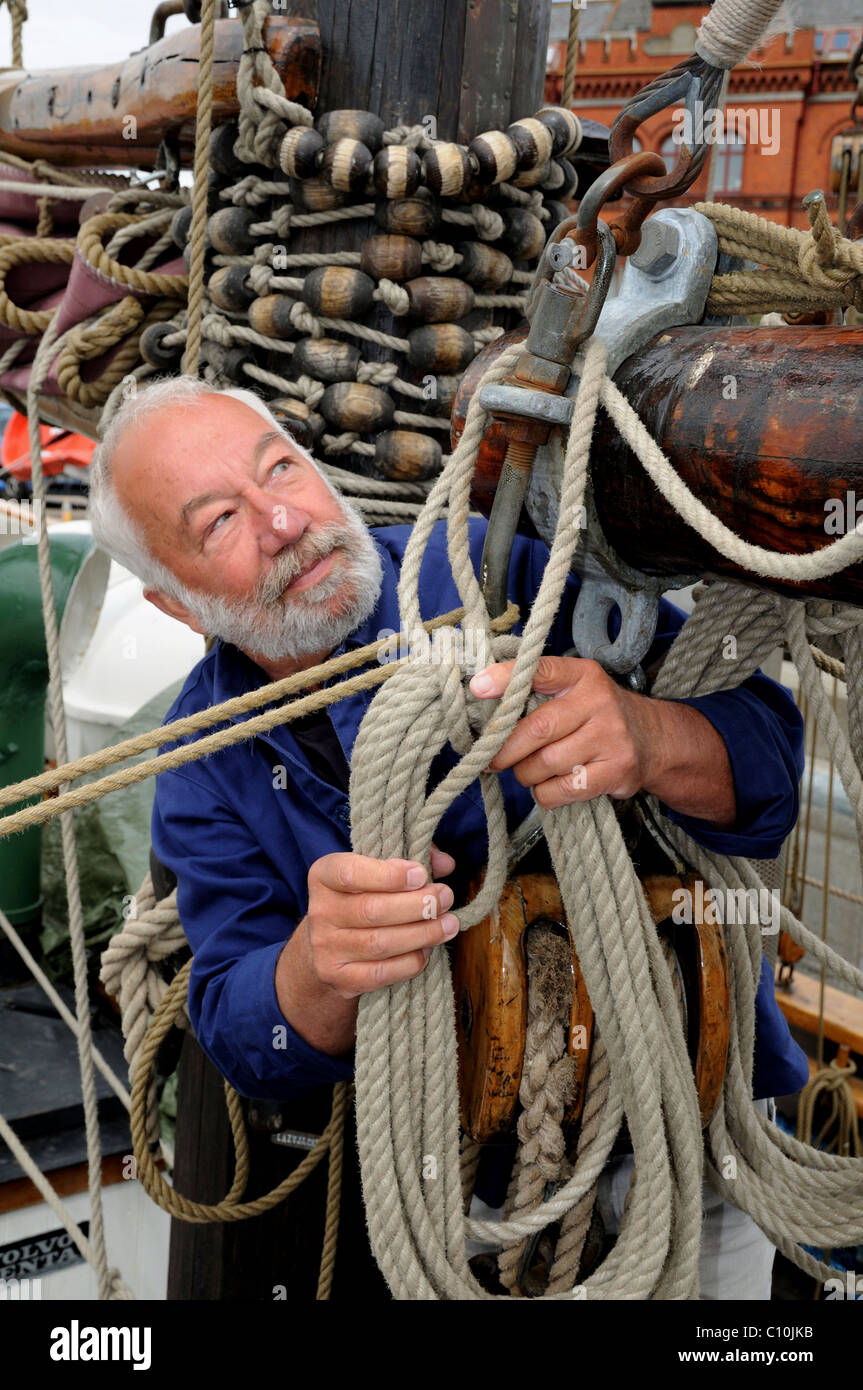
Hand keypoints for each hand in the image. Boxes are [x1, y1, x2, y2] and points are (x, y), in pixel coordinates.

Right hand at [298, 845, 458, 999]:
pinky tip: (427, 949)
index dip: (389, 875)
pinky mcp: (340, 978)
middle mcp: (319, 912)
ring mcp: (326, 949)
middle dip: (417, 905)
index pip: (350, 873)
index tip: (421, 875)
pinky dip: (410, 961)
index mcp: (324, 876)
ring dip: (423, 934)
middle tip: (445, 898)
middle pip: (372, 911)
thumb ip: (410, 860)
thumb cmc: (363, 898)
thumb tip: (445, 863)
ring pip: (380, 944)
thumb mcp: (378, 870)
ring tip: (448, 924)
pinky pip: (382, 973)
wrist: (329, 947)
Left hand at [470, 655, 734, 824]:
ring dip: (526, 773)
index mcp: (582, 675)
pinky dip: (544, 793)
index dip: (507, 679)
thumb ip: (536, 691)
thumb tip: (478, 702)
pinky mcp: (617, 770)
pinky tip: (547, 787)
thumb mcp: (574, 690)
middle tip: (490, 759)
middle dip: (505, 749)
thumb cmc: (595, 715)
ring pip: (546, 763)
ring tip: (528, 771)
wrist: (654, 740)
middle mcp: (599, 702)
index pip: (541, 671)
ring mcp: (611, 737)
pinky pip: (562, 790)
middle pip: (537, 728)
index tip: (476, 687)